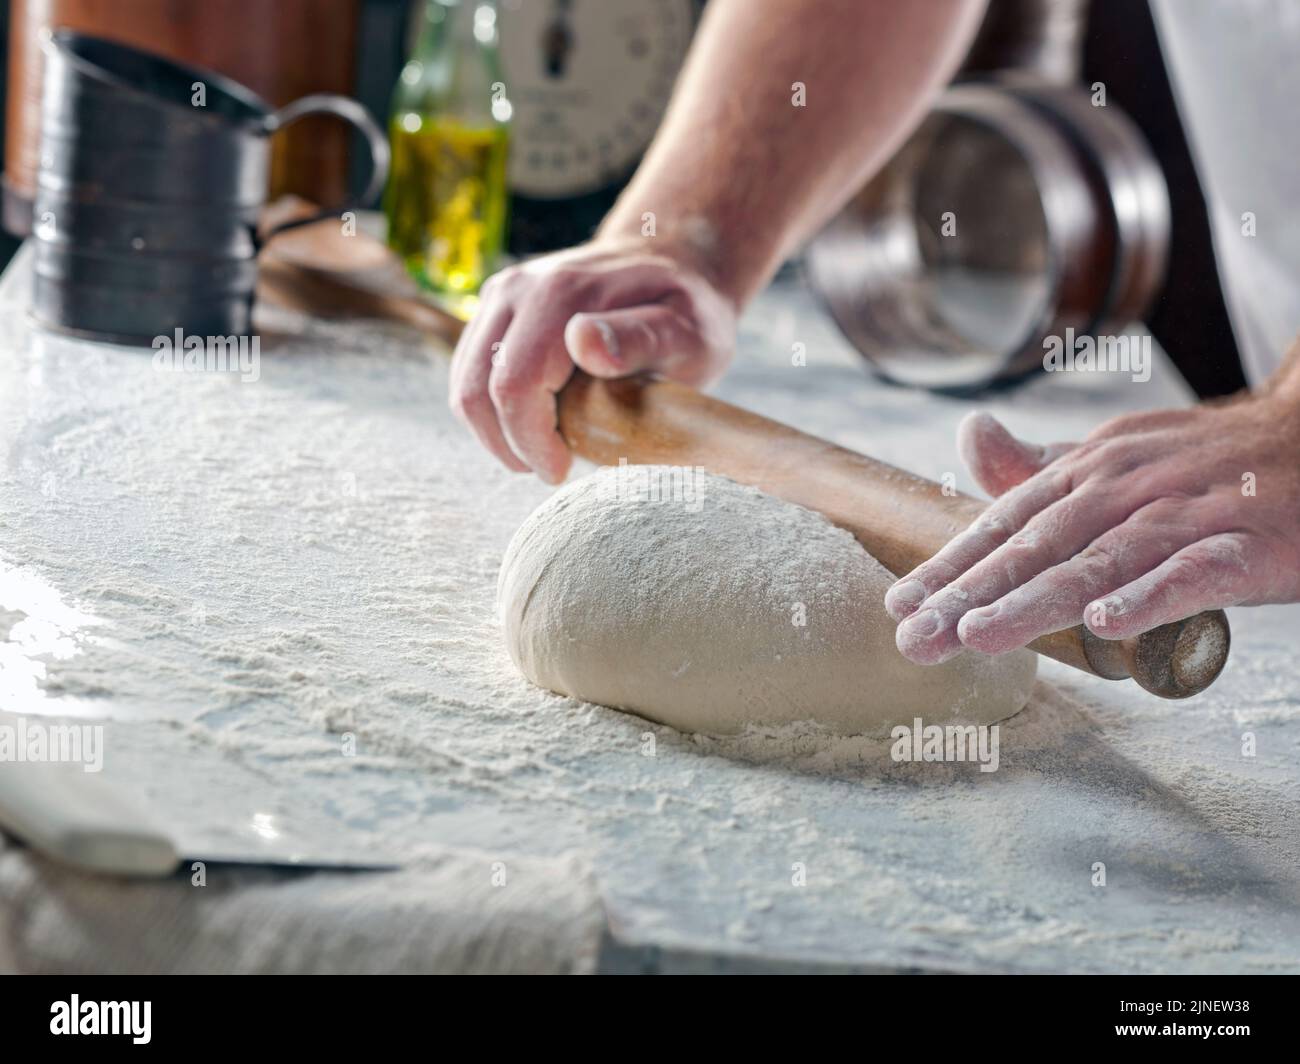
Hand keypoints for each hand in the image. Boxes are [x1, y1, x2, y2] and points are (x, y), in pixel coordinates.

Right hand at [448, 238, 736, 482]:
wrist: (669, 261)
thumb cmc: (688, 310)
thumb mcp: (688, 332)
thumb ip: (639, 338)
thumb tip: (583, 343)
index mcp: (562, 293)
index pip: (515, 385)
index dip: (531, 441)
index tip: (562, 470)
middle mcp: (519, 288)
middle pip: (475, 389)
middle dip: (509, 445)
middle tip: (554, 469)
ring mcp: (500, 296)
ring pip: (464, 385)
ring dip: (496, 433)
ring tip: (546, 450)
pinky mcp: (494, 311)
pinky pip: (470, 375)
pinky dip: (493, 413)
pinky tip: (537, 424)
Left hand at [884, 397, 1299, 663]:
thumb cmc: (1202, 461)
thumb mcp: (1114, 454)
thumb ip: (1040, 465)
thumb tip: (970, 437)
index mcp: (1087, 470)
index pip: (1005, 522)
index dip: (951, 565)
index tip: (899, 605)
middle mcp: (1124, 487)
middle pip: (1036, 547)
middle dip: (969, 595)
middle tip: (915, 639)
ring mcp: (1184, 513)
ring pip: (1098, 562)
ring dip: (1034, 601)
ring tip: (976, 636)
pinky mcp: (1245, 544)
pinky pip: (1192, 573)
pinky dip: (1149, 596)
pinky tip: (1105, 625)